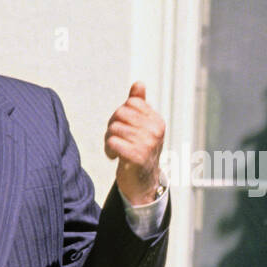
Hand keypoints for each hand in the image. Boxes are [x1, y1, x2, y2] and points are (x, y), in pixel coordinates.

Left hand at [105, 81, 164, 204]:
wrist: (143, 182)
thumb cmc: (140, 150)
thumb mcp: (142, 126)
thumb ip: (139, 104)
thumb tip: (139, 83)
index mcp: (157, 121)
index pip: (131, 102)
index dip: (121, 113)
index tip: (123, 126)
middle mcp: (155, 131)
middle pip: (121, 113)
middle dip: (113, 125)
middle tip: (116, 138)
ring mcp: (148, 144)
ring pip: (114, 128)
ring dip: (109, 139)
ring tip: (115, 148)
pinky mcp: (137, 157)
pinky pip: (112, 141)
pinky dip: (109, 149)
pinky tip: (114, 156)